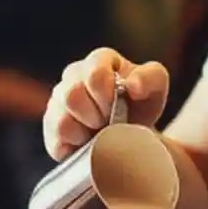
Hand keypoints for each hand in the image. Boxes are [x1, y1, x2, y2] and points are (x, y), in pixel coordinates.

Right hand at [43, 47, 168, 160]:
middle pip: (72, 96)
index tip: (120, 107)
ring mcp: (58, 102)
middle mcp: (72, 76)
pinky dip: (75, 147)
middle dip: (97, 115)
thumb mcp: (156, 86)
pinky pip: (55, 141)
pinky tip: (88, 143)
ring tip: (101, 133)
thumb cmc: (141, 103)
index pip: (94, 74)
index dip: (108, 96)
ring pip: (62, 120)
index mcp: (98, 61)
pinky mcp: (51, 129)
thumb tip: (132, 86)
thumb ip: (149, 78)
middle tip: (112, 122)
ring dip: (86, 132)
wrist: (132, 131)